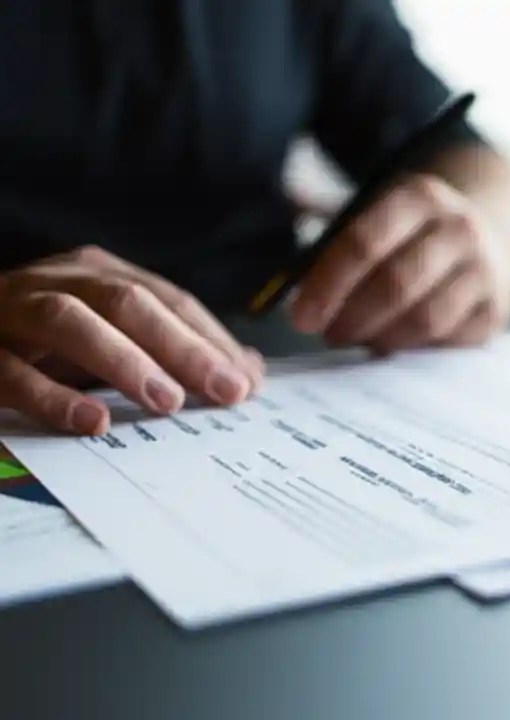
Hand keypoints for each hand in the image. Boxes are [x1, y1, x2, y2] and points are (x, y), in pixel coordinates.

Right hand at [0, 246, 264, 434]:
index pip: (167, 299)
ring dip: (124, 360)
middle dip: (182, 347)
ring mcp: (10, 311)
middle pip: (127, 302)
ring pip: (69, 322)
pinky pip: (11, 372)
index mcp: (97, 274)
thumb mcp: (111, 341)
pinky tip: (92, 420)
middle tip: (224, 390)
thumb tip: (249, 372)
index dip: (209, 339)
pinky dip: (53, 397)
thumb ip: (174, 352)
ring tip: (167, 401)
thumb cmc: (40, 344)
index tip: (246, 383)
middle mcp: (55, 282)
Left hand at [289, 174, 509, 352]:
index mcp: (420, 197)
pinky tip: (395, 343)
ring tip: (359, 340)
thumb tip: (302, 305)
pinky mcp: (496, 309)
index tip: (301, 318)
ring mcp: (484, 269)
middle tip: (329, 335)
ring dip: (382, 339)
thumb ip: (341, 251)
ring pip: (424, 319)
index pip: (365, 242)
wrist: (492, 238)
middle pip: (396, 284)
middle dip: (352, 318)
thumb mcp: (383, 219)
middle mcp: (459, 228)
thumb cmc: (414, 236)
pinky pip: (447, 341)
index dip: (327, 285)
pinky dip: (414, 349)